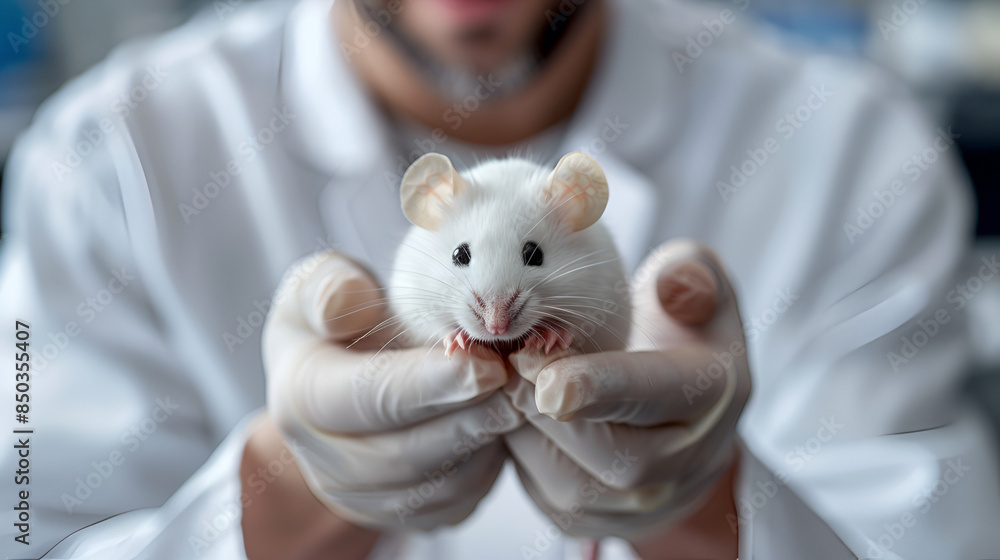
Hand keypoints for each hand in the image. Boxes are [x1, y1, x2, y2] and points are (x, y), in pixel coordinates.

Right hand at [263, 251, 523, 530]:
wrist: (332, 390)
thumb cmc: (335, 326)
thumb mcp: (316, 286)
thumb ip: (330, 285)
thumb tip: (349, 303)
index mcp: (301, 396)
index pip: (369, 396)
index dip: (431, 384)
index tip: (488, 366)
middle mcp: (325, 459)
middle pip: (409, 451)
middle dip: (473, 416)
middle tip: (522, 383)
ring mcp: (364, 497)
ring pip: (440, 482)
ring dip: (487, 441)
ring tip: (520, 396)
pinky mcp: (404, 514)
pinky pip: (456, 500)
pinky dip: (488, 465)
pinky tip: (504, 423)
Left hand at [502, 240, 750, 543]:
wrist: (680, 414)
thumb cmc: (678, 334)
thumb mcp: (697, 287)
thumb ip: (688, 275)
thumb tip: (673, 284)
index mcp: (711, 392)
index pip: (657, 394)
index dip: (602, 387)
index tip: (548, 379)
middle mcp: (684, 461)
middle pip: (612, 453)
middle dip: (546, 408)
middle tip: (507, 359)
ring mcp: (638, 502)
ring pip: (568, 482)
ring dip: (522, 429)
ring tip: (502, 377)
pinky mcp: (590, 519)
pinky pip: (542, 492)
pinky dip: (514, 450)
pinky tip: (505, 407)